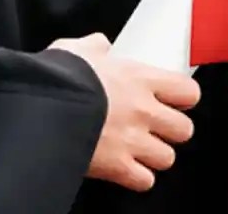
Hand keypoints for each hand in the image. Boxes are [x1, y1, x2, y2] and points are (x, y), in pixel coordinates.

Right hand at [49, 33, 200, 191]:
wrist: (38, 106)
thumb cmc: (60, 77)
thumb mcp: (77, 50)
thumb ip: (95, 47)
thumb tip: (100, 45)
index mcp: (140, 79)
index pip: (188, 92)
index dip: (184, 99)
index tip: (174, 101)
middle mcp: (144, 111)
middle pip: (184, 129)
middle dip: (172, 131)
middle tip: (156, 129)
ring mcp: (132, 141)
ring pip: (167, 158)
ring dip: (155, 157)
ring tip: (140, 151)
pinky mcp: (116, 167)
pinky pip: (143, 180)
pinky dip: (137, 178)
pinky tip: (126, 169)